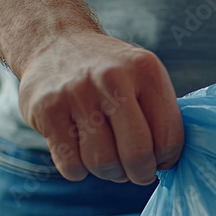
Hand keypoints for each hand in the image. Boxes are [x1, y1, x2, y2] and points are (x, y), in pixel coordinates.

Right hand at [17, 32, 183, 184]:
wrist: (55, 42)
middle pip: (136, 155)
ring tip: (108, 158)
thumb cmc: (110, 73)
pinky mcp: (46, 109)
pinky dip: (79, 169)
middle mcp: (112, 79)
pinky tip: (80, 150)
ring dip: (109, 172)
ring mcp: (76, 93)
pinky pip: (71, 166)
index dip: (167, 160)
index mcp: (146, 71)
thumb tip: (166, 166)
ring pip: (102, 163)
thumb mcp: (143, 77)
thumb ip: (160, 116)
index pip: (169, 138)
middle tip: (136, 172)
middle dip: (140, 173)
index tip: (159, 160)